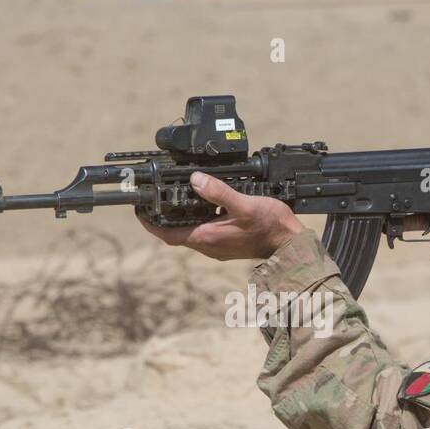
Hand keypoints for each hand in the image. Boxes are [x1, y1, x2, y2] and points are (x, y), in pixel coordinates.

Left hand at [138, 172, 304, 260]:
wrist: (289, 246)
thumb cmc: (270, 227)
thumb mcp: (244, 204)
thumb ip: (219, 192)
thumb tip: (195, 180)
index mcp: (207, 237)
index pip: (168, 234)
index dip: (150, 225)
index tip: (139, 213)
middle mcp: (209, 246)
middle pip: (176, 234)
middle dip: (162, 221)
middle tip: (152, 204)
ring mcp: (218, 248)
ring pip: (189, 234)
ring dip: (179, 221)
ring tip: (174, 203)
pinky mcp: (227, 246)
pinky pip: (204, 235)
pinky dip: (196, 222)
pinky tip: (204, 209)